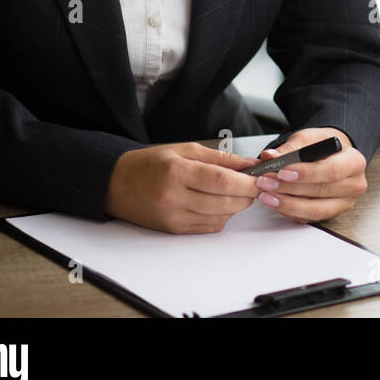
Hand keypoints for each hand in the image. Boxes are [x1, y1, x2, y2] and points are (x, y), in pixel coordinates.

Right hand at [104, 142, 261, 233]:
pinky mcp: (174, 230)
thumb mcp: (185, 150)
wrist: (116, 184)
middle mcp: (174, 198)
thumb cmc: (151, 163)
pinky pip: (209, 227)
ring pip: (220, 217)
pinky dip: (222, 216)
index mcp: (177, 172)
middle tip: (255, 184)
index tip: (263, 178)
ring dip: (236, 206)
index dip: (248, 182)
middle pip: (225, 202)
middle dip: (247, 195)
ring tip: (236, 191)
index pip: (222, 181)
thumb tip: (251, 164)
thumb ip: (220, 158)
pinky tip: (219, 203)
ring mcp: (174, 217)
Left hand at [249, 127, 366, 222]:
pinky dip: (288, 211)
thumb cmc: (323, 147)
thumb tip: (270, 156)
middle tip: (266, 181)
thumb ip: (290, 148)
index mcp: (354, 162)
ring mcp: (344, 203)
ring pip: (314, 210)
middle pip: (321, 191)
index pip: (332, 170)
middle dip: (290, 188)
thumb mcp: (309, 138)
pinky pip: (308, 218)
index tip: (283, 172)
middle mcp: (354, 185)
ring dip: (286, 203)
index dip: (307, 173)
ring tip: (266, 194)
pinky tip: (274, 202)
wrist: (332, 156)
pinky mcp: (331, 214)